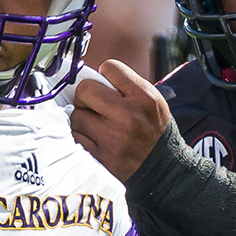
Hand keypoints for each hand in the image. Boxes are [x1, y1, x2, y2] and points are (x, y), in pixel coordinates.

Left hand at [69, 60, 173, 181]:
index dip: (105, 75)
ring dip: (82, 119)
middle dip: (87, 96)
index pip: (109, 67)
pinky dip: (81, 137)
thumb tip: (87, 75)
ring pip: (76, 115)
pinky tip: (95, 140)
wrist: (161, 168)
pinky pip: (75, 137)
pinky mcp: (100, 158)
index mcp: (144, 98)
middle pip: (85, 90)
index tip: (107, 86)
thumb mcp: (151, 101)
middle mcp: (128, 117)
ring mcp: (112, 139)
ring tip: (98, 126)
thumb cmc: (151, 129)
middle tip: (95, 105)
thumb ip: (124, 86)